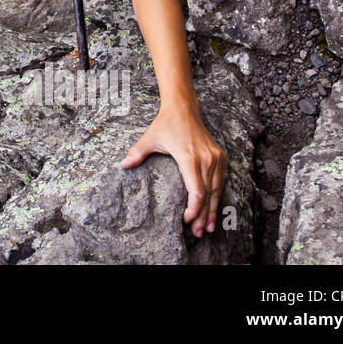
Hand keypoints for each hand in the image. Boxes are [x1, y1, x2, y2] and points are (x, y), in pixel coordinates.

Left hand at [120, 106, 226, 237]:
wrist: (184, 109)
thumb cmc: (165, 125)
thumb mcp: (150, 138)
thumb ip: (137, 153)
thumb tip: (122, 165)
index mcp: (189, 157)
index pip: (196, 190)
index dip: (194, 209)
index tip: (187, 221)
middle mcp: (206, 159)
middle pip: (208, 194)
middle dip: (204, 216)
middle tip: (200, 233)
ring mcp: (215, 158)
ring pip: (217, 190)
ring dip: (213, 210)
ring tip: (209, 227)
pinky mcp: (220, 157)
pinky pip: (220, 181)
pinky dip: (217, 196)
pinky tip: (213, 210)